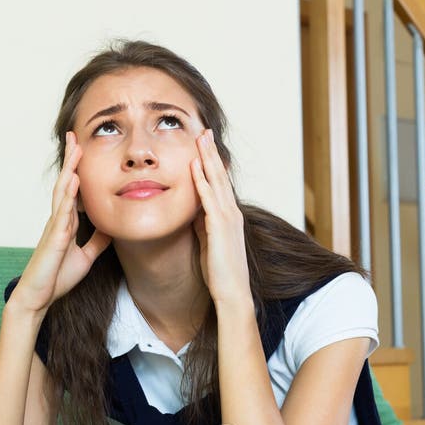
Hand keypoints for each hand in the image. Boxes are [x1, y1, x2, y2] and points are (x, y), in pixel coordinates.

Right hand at [11, 132, 111, 313]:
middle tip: (75, 136)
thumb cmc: (57, 278)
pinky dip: (68, 196)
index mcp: (66, 224)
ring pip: (63, 192)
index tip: (82, 150)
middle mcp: (59, 221)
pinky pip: (62, 213)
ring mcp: (55, 227)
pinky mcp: (55, 239)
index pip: (74, 191)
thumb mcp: (85, 258)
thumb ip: (96, 243)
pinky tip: (74, 181)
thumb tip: (110, 229)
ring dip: (69, 169)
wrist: (38, 297)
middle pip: (66, 184)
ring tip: (75, 148)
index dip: (78, 170)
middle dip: (71, 160)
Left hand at [190, 129, 251, 307]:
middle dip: (211, 152)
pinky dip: (202, 181)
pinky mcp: (220, 228)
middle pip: (220, 176)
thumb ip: (202, 225)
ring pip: (217, 182)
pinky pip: (209, 199)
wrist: (232, 293)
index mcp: (229, 217)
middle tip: (204, 130)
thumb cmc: (219, 274)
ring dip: (207, 159)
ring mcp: (228, 219)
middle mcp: (232, 213)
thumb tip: (192, 212)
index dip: (212, 163)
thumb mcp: (208, 243)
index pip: (220, 184)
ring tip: (200, 138)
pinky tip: (194, 167)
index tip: (204, 145)